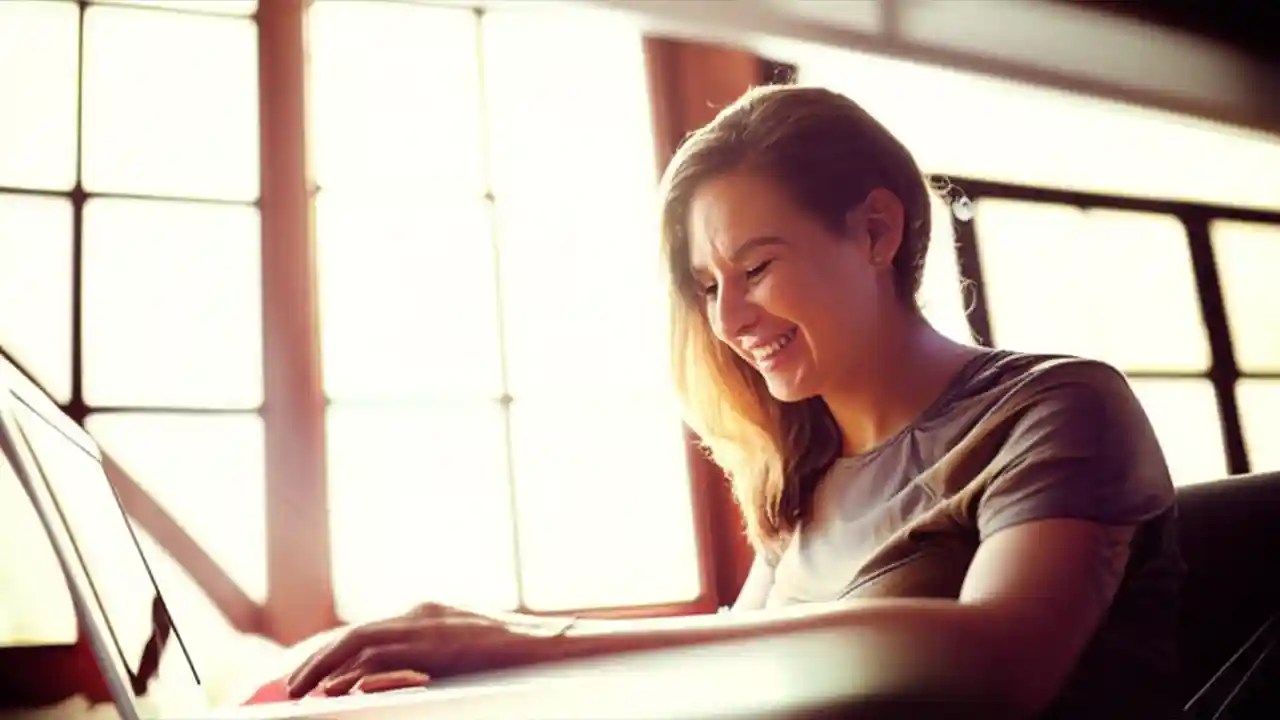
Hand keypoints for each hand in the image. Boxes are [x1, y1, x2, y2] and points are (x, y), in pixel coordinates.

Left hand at [285, 603, 569, 697]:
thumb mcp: (462, 650)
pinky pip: (382, 656)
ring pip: (358, 642)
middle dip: (318, 660)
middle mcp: (419, 614)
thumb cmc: (512, 654)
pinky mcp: (433, 643)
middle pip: (353, 634)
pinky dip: (352, 671)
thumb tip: (404, 679)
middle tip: (290, 687)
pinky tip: (333, 691)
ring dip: (324, 667)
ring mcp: (426, 625)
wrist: (547, 643)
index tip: (310, 676)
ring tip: (299, 692)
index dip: (333, 653)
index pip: (368, 632)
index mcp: (425, 613)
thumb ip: (431, 657)